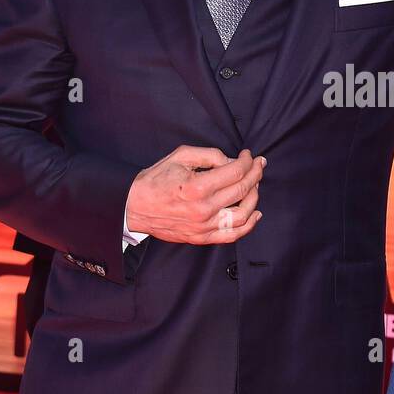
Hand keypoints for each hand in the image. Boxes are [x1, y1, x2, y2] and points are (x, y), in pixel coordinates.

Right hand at [125, 146, 264, 244]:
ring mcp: (204, 226)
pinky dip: (248, 225)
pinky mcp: (201, 238)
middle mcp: (204, 209)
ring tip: (255, 185)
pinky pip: (232, 235)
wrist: (135, 206)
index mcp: (198, 187)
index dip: (248, 161)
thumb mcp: (180, 157)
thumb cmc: (156, 180)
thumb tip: (231, 161)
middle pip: (243, 190)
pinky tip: (255, 213)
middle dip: (256, 174)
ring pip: (243, 214)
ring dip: (255, 197)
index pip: (236, 172)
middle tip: (259, 164)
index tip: (249, 155)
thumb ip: (209, 155)